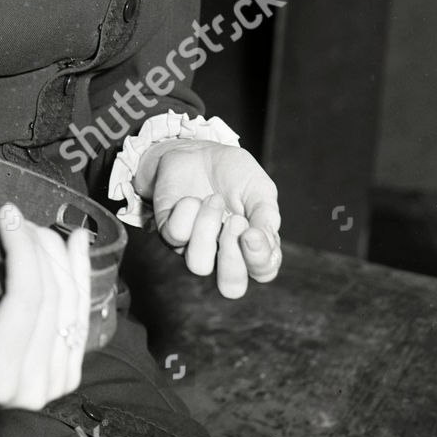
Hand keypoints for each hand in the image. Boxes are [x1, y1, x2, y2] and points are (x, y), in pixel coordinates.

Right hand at [0, 204, 90, 414]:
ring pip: (73, 303)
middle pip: (52, 297)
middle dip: (38, 247)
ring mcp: (55, 381)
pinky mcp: (67, 374)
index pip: (24, 301)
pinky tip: (78, 244)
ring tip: (40, 227)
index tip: (7, 216)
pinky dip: (81, 276)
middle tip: (16, 218)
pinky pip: (83, 317)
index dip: (22, 252)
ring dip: (61, 256)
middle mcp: (33, 384)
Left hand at [136, 140, 281, 296]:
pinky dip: (186, 214)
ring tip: (213, 200)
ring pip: (199, 265)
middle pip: (230, 286)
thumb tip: (264, 241)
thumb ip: (267, 216)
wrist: (197, 149)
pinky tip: (193, 198)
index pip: (262, 272)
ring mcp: (194, 245)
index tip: (253, 232)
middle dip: (233, 257)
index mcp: (251, 246)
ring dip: (208, 230)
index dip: (260, 260)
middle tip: (234, 221)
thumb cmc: (232, 173)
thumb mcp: (259, 188)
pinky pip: (176, 237)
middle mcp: (223, 253)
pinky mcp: (169, 230)